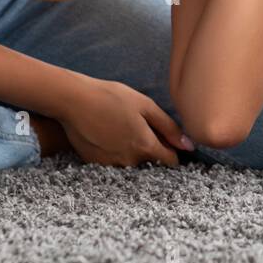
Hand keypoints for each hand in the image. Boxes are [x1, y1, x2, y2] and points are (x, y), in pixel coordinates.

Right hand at [58, 77, 193, 167]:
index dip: (174, 151)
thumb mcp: (145, 106)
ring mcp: (111, 165)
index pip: (170, 161)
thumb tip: (189, 146)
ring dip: (132, 150)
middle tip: (139, 125)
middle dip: (151, 147)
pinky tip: (107, 133)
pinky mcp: (95, 164)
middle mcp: (129, 161)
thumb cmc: (111, 97)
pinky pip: (114, 161)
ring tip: (121, 127)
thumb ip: (169, 128)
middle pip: (151, 161)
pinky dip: (115, 151)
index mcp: (145, 146)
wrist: (73, 101)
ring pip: (131, 162)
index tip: (170, 141)